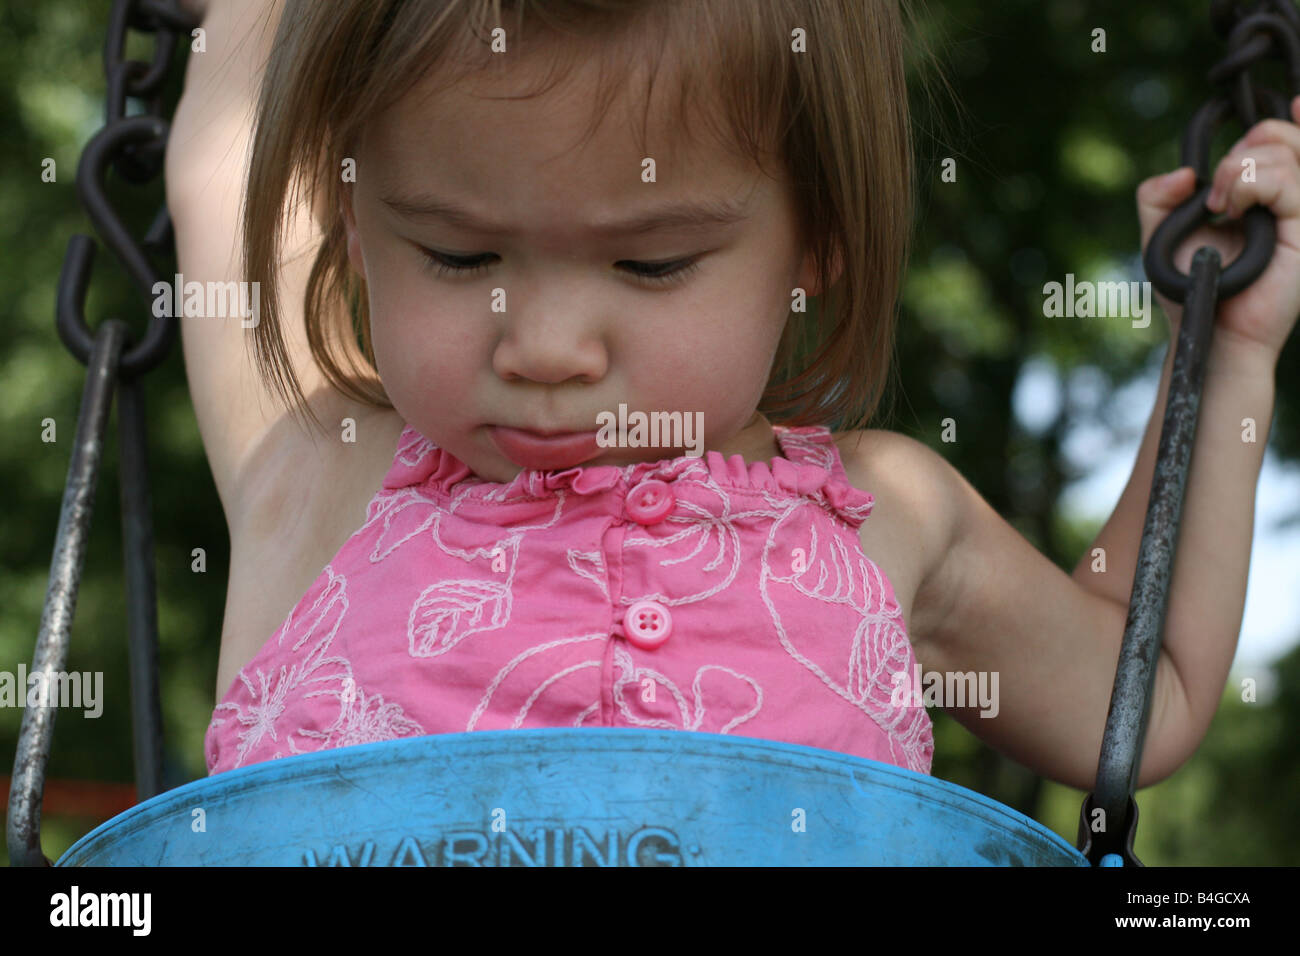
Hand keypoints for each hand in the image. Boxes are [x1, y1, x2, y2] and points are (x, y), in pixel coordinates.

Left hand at [1135, 95, 1299, 361]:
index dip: (1279, 121)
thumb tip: (1182, 173)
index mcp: (1267, 194)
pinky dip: (1247, 185)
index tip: (1275, 111)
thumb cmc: (1192, 286)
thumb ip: (1157, 197)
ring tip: (1218, 208)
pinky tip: (1229, 213)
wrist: (1208, 327)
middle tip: (1214, 193)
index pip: (1285, 139)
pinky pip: (1285, 180)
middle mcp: (1291, 199)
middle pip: (1283, 136)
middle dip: (1241, 150)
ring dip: (1236, 171)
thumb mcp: (1162, 234)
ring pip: (1284, 153)